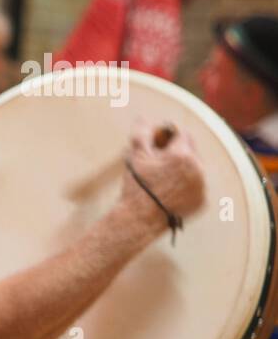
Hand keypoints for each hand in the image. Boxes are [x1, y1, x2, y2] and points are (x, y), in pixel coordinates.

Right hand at [119, 121, 205, 235]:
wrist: (139, 219)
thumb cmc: (136, 186)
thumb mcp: (135, 157)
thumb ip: (142, 134)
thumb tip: (143, 118)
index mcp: (183, 155)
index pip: (183, 134)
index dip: (169, 137)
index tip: (158, 144)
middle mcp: (198, 169)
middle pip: (192, 150)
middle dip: (178, 152)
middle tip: (159, 162)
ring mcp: (202, 187)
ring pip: (196, 168)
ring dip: (184, 168)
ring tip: (164, 178)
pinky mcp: (202, 202)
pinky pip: (197, 187)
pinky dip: (187, 186)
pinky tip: (170, 191)